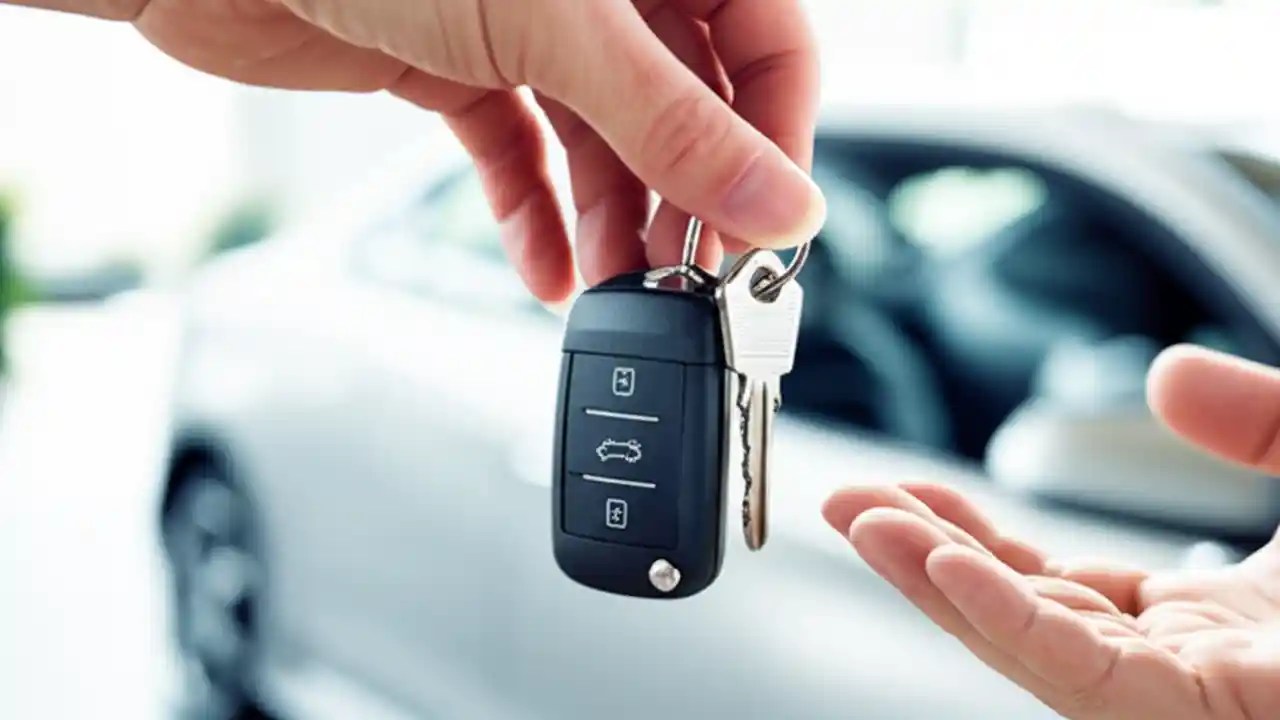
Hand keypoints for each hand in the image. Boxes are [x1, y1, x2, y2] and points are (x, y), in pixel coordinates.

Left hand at [23, 0, 825, 300]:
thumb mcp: (558, 31)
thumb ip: (675, 124)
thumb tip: (778, 204)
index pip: (765, 41)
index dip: (777, 137)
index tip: (769, 228)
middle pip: (685, 101)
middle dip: (690, 197)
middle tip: (694, 281)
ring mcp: (526, 28)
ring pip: (605, 139)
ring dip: (616, 224)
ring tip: (621, 294)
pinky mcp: (458, 70)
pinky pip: (521, 152)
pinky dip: (534, 216)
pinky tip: (545, 271)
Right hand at [822, 344, 1279, 719]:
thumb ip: (1254, 419)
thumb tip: (1169, 375)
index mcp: (1203, 633)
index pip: (1054, 592)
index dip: (974, 541)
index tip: (911, 495)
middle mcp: (1176, 670)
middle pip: (1019, 618)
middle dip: (921, 558)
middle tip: (848, 504)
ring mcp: (1180, 699)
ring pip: (1028, 647)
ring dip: (931, 583)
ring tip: (861, 522)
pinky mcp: (1194, 714)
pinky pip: (1080, 672)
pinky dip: (1004, 618)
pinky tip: (947, 568)